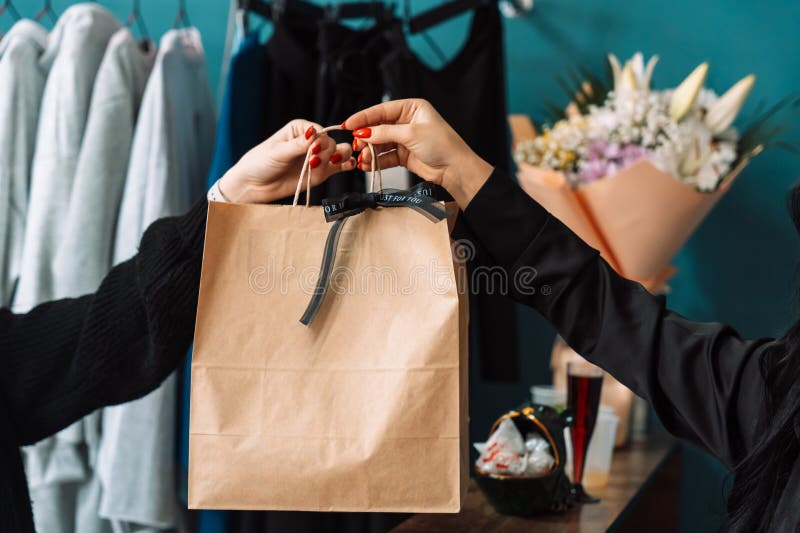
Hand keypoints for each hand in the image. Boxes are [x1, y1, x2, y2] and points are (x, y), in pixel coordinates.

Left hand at [218, 119, 356, 202]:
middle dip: (326, 152)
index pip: (319, 131)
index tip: (311, 151)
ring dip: (339, 157)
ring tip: (331, 163)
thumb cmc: (260, 163)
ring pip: (339, 152)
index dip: (319, 141)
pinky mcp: (321, 173)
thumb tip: (313, 133)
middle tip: (312, 162)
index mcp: (300, 129)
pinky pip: (339, 167)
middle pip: (331, 143)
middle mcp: (311, 142)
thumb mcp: (277, 152)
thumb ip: (298, 145)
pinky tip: (348, 165)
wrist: (254, 185)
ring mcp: (317, 157)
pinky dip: (346, 165)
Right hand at [344, 99, 493, 208]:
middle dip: (366, 137)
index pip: (381, 110)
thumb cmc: (442, 145)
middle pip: (378, 127)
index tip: (348, 124)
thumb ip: (385, 132)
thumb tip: (364, 132)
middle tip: (357, 145)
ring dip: (370, 152)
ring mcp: (405, 139)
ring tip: (364, 159)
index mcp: (411, 108)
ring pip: (380, 143)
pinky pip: (385, 156)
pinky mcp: (404, 155)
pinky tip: (368, 165)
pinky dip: (376, 161)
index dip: (363, 117)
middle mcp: (407, 121)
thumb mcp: (411, 134)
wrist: (455, 169)